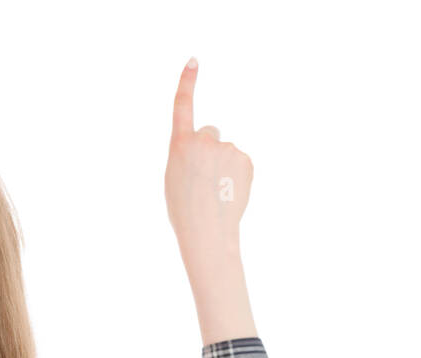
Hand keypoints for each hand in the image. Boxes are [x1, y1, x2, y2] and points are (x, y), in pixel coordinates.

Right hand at [164, 57, 252, 266]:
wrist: (207, 232)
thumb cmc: (185, 211)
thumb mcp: (175, 177)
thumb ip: (188, 154)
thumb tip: (214, 145)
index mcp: (180, 145)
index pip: (183, 106)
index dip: (187, 82)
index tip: (193, 61)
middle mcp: (204, 140)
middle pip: (210, 133)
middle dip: (208, 148)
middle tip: (203, 178)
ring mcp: (227, 148)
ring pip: (225, 151)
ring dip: (222, 167)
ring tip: (215, 192)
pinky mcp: (245, 159)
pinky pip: (239, 162)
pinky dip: (235, 175)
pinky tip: (229, 193)